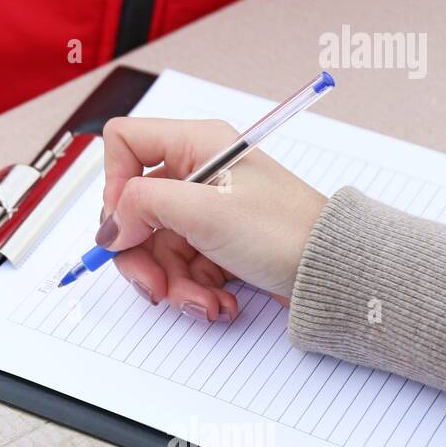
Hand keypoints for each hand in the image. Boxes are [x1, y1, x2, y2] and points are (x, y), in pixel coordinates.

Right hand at [96, 117, 326, 319]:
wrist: (337, 274)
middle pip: (134, 208)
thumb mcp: (205, 213)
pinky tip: (218, 302)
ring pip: (156, 246)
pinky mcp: (218, 243)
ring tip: (201, 302)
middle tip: (154, 286)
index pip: (125, 144)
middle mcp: (198, 173)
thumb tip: (109, 226)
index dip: (114, 185)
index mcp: (197, 144)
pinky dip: (193, 290)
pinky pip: (181, 266)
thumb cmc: (285, 232)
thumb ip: (143, 206)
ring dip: (171, 283)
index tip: (126, 224)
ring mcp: (207, 210)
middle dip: (141, 255)